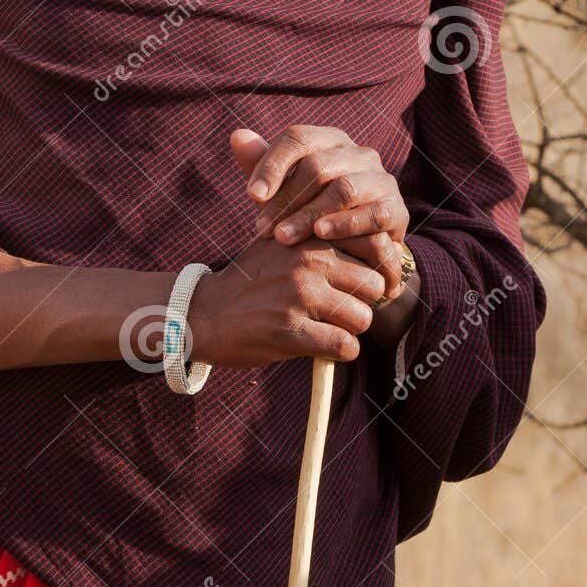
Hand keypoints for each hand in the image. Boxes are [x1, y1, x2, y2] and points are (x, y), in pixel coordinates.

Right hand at [188, 233, 385, 367]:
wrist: (202, 312)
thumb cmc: (249, 280)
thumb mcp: (281, 243)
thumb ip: (321, 239)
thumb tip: (378, 245)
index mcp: (309, 235)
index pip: (374, 244)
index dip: (384, 268)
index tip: (378, 285)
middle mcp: (309, 261)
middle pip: (374, 285)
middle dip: (364, 302)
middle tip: (344, 311)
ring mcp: (301, 296)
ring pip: (363, 318)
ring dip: (351, 329)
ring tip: (330, 328)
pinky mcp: (292, 331)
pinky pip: (344, 345)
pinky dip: (342, 351)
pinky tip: (325, 347)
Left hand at [230, 125, 409, 299]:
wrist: (359, 249)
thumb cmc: (312, 212)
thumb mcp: (284, 190)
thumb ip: (262, 165)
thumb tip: (237, 135)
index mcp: (331, 140)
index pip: (299, 137)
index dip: (272, 164)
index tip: (251, 195)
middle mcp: (359, 153)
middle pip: (318, 165)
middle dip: (285, 199)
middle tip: (261, 228)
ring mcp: (381, 180)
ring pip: (344, 188)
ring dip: (309, 214)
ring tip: (283, 236)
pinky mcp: (397, 209)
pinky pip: (373, 213)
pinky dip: (345, 224)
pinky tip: (320, 235)